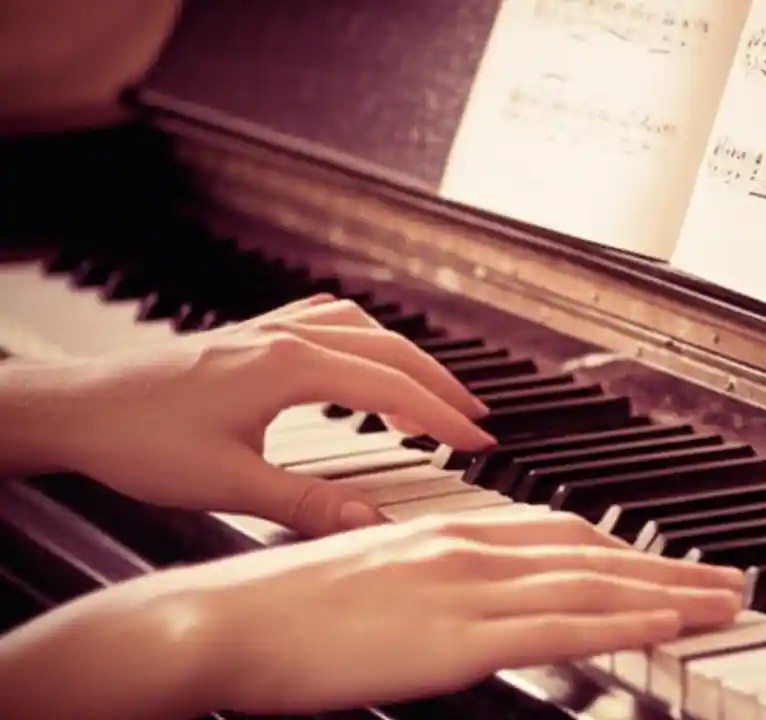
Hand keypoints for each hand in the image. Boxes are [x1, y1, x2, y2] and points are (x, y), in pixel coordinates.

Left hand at [0, 294, 495, 536]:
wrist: (74, 409)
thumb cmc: (137, 438)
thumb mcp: (228, 483)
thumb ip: (306, 504)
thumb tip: (368, 524)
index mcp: (289, 366)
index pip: (391, 385)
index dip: (443, 415)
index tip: (479, 440)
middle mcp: (286, 337)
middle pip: (390, 349)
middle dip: (441, 385)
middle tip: (477, 419)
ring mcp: (268, 330)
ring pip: (363, 329)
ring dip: (407, 359)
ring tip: (434, 392)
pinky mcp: (251, 336)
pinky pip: (329, 321)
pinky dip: (365, 339)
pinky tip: (363, 356)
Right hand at [0, 512, 745, 718]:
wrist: (219, 620)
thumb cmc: (279, 610)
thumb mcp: (368, 581)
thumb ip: (426, 587)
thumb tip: (462, 602)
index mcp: (447, 535)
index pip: (560, 536)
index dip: (623, 549)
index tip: (666, 561)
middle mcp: (468, 549)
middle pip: (593, 553)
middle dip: (667, 568)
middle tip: (727, 581)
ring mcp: (465, 587)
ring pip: (592, 583)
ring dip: (667, 593)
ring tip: (723, 603)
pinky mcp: (454, 634)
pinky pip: (557, 623)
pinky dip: (620, 618)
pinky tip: (664, 621)